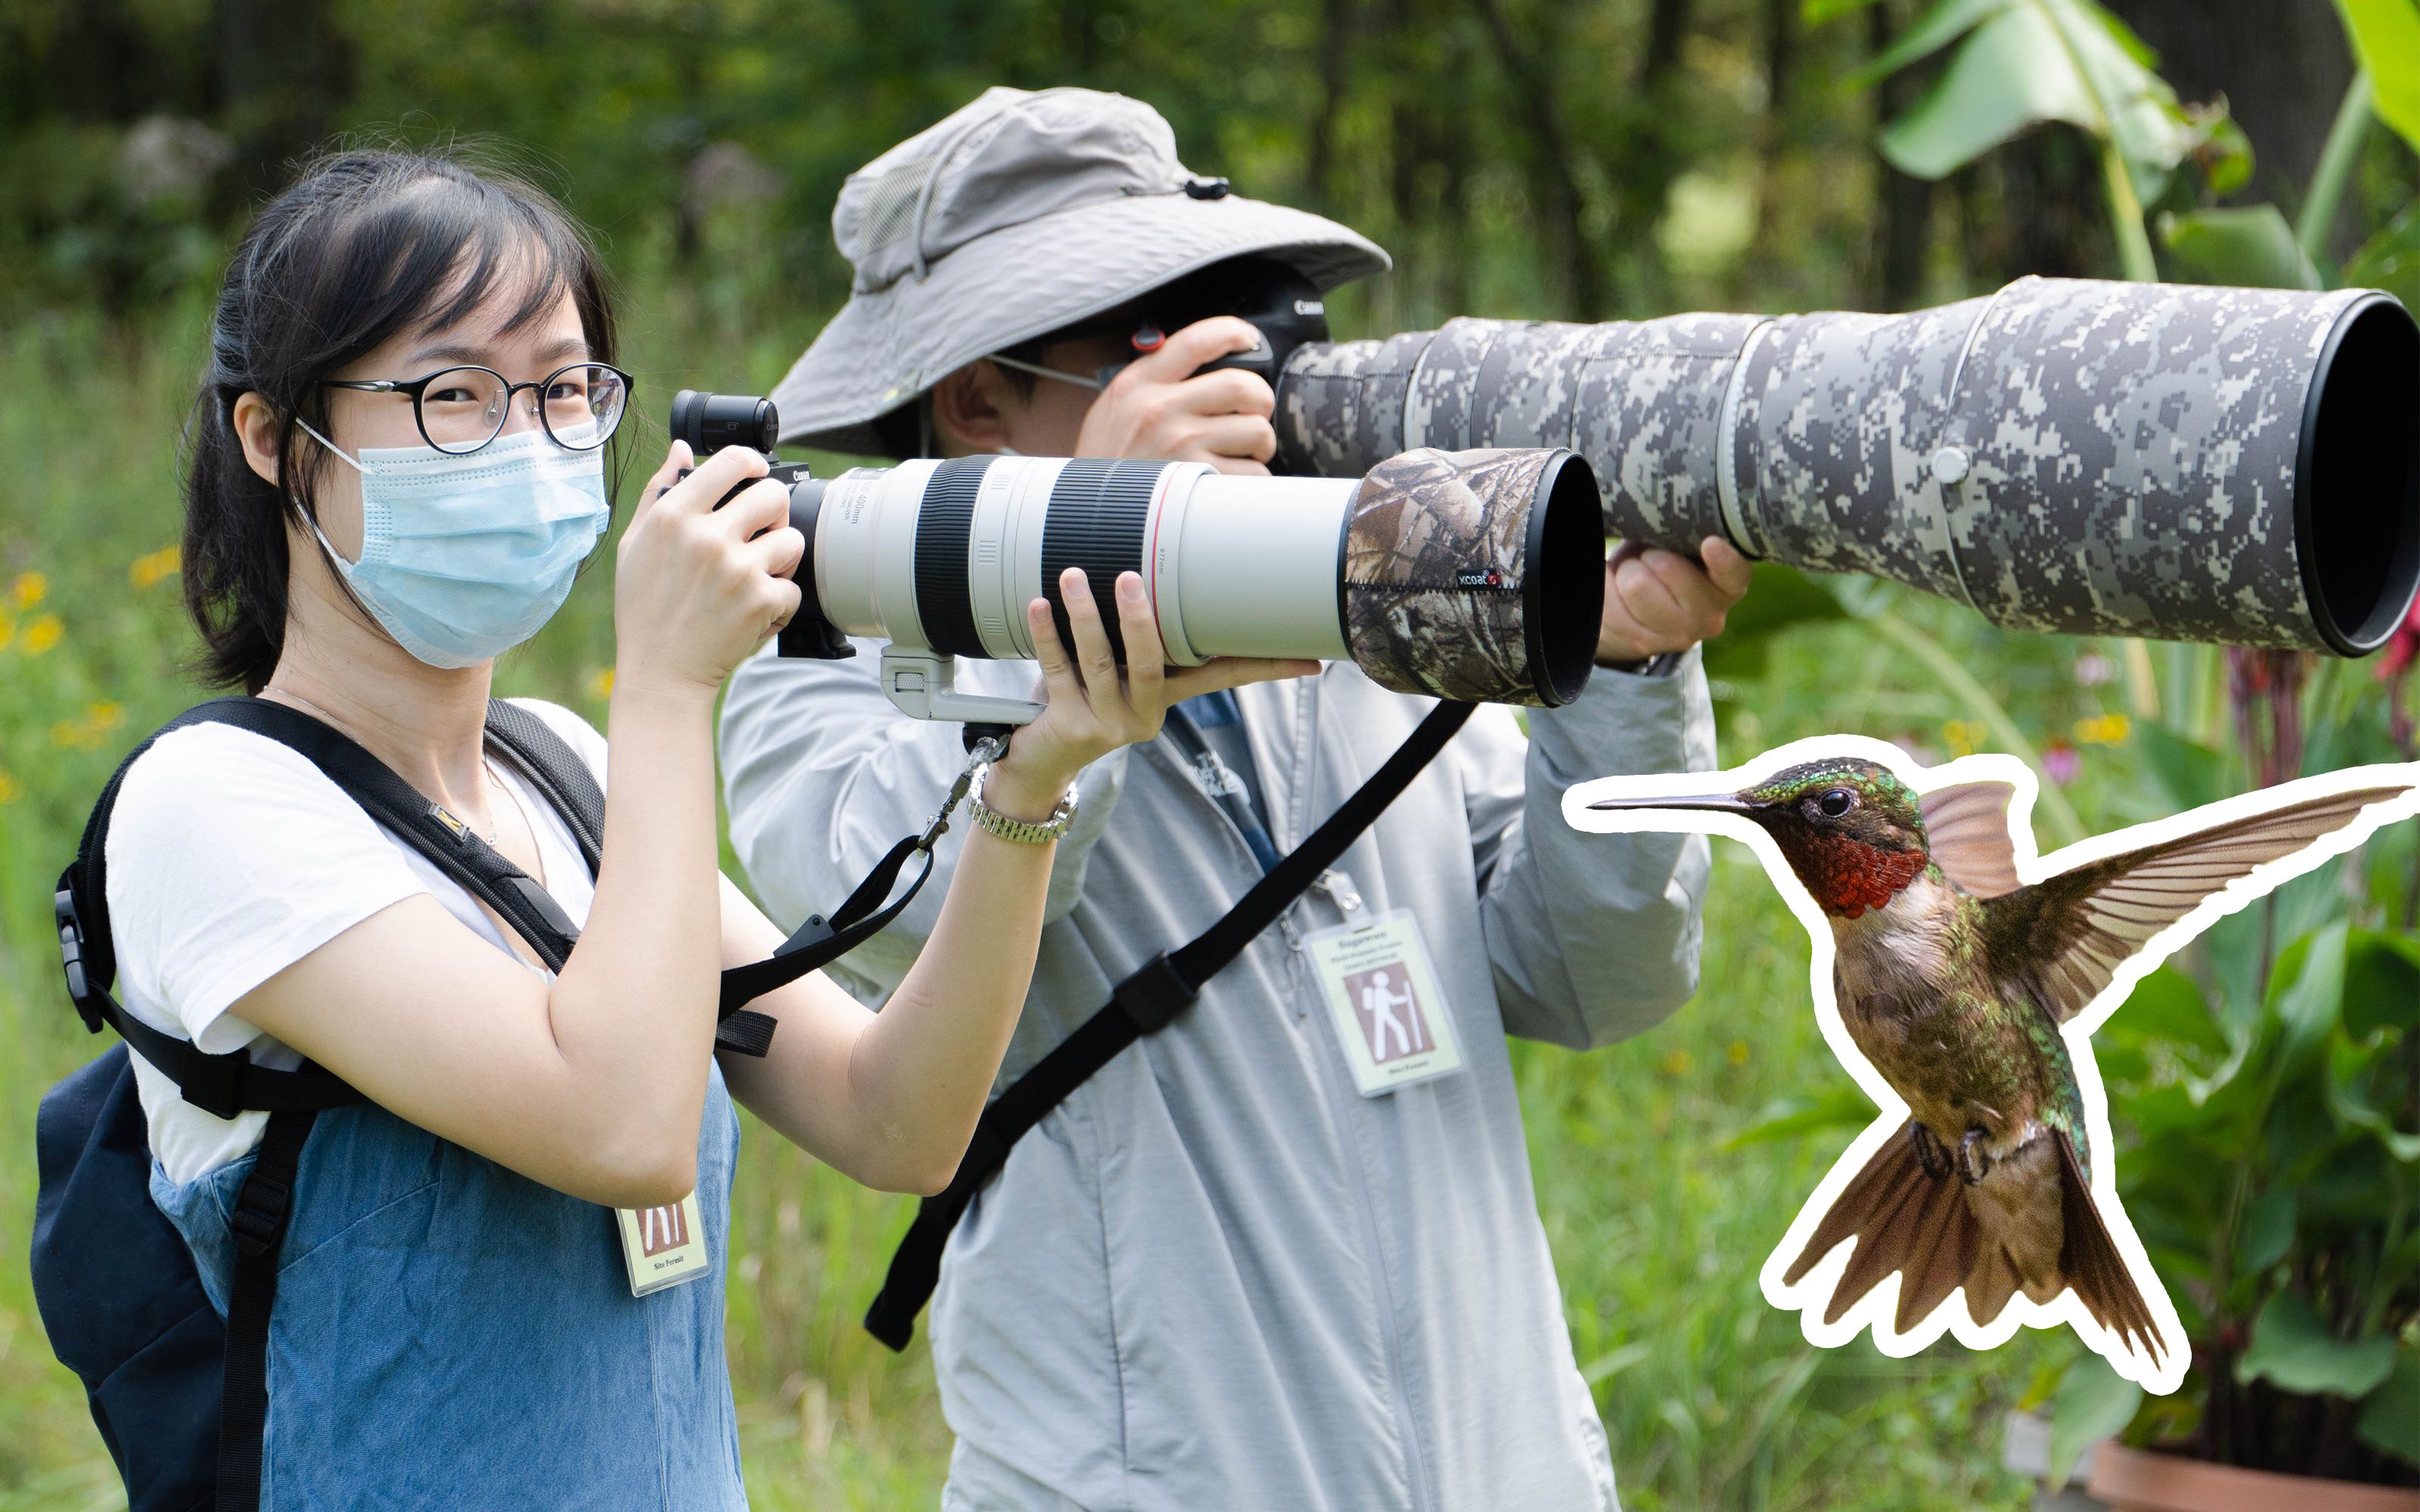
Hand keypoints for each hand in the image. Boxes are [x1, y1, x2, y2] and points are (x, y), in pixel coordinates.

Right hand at [613, 441, 804, 699]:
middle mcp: (707, 536)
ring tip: (758, 575)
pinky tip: (755, 610)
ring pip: (793, 539)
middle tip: (761, 532)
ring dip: (782, 558)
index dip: (753, 463)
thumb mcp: (635, 544)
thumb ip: (658, 491)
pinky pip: (793, 586)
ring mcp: (738, 569)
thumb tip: (681, 449)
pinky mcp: (762, 601)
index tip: (755, 473)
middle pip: (774, 494)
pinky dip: (780, 601)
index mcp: (674, 515)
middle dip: (773, 512)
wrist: (661, 672)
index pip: (732, 460)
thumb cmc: (645, 609)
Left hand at [982, 567, 1317, 819]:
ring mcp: (1106, 723)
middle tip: (1133, 575)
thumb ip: (1138, 640)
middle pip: (1153, 662)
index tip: (1308, 658)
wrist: (1041, 763)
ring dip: (1085, 614)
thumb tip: (1154, 574)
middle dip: (1143, 617)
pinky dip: (1046, 635)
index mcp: (1165, 700)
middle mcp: (1143, 714)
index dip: (1265, 668)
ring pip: (1099, 661)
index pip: (1223, 678)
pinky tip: (1038, 605)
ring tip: (1074, 576)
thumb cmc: (1084, 700)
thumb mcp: (1120, 674)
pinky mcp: (1068, 725)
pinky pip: (1057, 670)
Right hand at [1073, 317, 1277, 474]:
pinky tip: (1230, 479)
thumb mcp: (1113, 408)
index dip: (1233, 332)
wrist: (1086, 517)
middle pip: (1242, 385)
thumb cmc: (1105, 463)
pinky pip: (1252, 473)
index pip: (1196, 341)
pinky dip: (1252, 478)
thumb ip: (1151, 382)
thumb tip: (1202, 361)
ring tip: (1243, 452)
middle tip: (1254, 413)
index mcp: (1138, 384)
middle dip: (1260, 399)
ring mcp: (1181, 446)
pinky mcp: (1196, 482)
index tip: (1248, 339)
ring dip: (1260, 443)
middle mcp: (1160, 410)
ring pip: (1256, 431)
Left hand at [1597, 536, 1752, 663]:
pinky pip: (1612, 603)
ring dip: (1626, 572)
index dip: (1723, 559)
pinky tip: (1617, 592)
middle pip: (1666, 566)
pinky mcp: (1644, 643)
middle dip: (1649, 554)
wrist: (1629, 608)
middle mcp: (1711, 615)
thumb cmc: (1660, 560)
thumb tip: (1659, 519)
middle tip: (1650, 559)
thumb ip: (1682, 534)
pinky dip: (1607, 588)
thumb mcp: (1675, 543)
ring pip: (1636, 583)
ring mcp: (1679, 634)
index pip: (1734, 573)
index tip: (1710, 543)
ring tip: (1633, 577)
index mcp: (1730, 583)